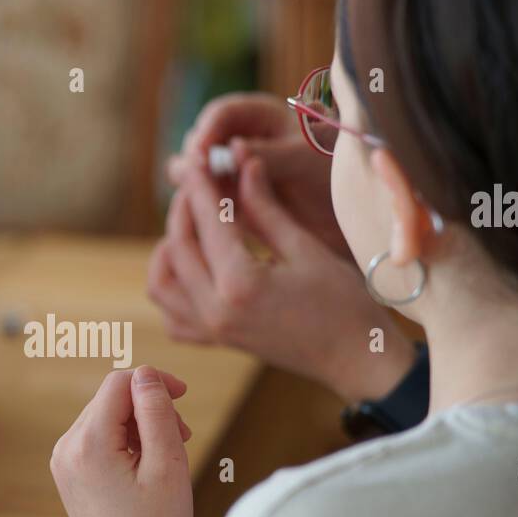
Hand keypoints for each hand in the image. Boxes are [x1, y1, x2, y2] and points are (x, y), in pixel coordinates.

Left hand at [51, 367, 193, 516]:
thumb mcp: (167, 464)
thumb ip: (156, 411)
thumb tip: (146, 374)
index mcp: (87, 443)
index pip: (119, 383)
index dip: (154, 381)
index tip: (183, 395)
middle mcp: (66, 448)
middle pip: (111, 399)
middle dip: (148, 407)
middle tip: (182, 436)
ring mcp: (63, 463)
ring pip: (105, 418)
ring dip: (139, 425)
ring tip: (166, 456)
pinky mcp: (69, 475)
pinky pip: (98, 439)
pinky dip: (124, 442)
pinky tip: (146, 468)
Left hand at [148, 159, 415, 402]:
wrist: (355, 358)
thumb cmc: (344, 303)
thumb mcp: (306, 248)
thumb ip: (266, 208)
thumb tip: (244, 164)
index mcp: (240, 284)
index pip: (207, 221)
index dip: (200, 184)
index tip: (197, 158)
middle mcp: (215, 310)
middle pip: (177, 246)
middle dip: (184, 208)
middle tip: (200, 183)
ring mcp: (212, 330)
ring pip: (162, 283)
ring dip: (168, 248)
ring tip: (192, 223)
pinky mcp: (217, 341)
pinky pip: (172, 317)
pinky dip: (172, 289)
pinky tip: (191, 267)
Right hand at [167, 91, 346, 257]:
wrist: (353, 224)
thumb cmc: (339, 180)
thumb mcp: (308, 163)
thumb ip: (271, 155)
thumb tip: (233, 148)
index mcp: (264, 117)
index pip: (222, 114)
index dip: (207, 131)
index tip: (201, 154)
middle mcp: (245, 139)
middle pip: (203, 142)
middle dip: (195, 158)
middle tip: (192, 179)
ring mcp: (236, 171)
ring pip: (199, 171)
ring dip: (193, 182)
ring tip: (193, 196)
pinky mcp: (233, 200)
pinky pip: (206, 199)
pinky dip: (200, 205)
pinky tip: (201, 215)